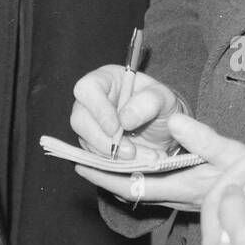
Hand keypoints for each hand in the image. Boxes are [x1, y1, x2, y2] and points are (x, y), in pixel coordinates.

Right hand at [70, 65, 184, 163]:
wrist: (165, 129)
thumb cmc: (162, 105)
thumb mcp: (164, 98)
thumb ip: (149, 102)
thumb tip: (125, 119)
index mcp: (105, 80)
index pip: (87, 88)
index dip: (98, 109)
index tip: (116, 128)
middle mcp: (92, 101)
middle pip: (79, 119)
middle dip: (103, 140)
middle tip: (130, 152)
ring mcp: (90, 124)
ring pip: (85, 142)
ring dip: (111, 155)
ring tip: (140, 158)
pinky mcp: (94, 145)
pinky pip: (94, 157)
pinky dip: (115, 164)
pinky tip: (136, 162)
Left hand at [75, 115, 244, 213]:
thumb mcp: (234, 153)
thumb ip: (204, 138)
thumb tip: (175, 121)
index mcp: (184, 188)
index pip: (134, 185)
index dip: (106, 177)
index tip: (81, 166)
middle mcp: (180, 198)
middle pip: (133, 190)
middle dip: (106, 178)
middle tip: (79, 163)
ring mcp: (186, 199)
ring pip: (144, 189)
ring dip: (121, 177)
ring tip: (97, 163)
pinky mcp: (193, 196)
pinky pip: (157, 188)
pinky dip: (139, 177)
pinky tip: (133, 167)